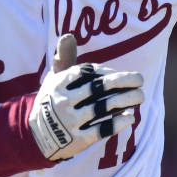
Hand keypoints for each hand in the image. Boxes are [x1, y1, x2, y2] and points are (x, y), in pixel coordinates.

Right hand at [28, 33, 143, 161]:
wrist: (36, 136)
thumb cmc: (52, 100)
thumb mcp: (53, 78)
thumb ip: (64, 58)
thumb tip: (68, 36)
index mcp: (60, 83)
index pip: (89, 72)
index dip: (108, 71)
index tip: (118, 74)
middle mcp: (64, 101)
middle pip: (99, 88)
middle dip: (124, 82)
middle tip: (140, 80)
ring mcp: (71, 121)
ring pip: (103, 108)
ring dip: (126, 100)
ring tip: (141, 96)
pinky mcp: (78, 141)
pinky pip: (102, 130)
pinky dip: (119, 123)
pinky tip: (131, 116)